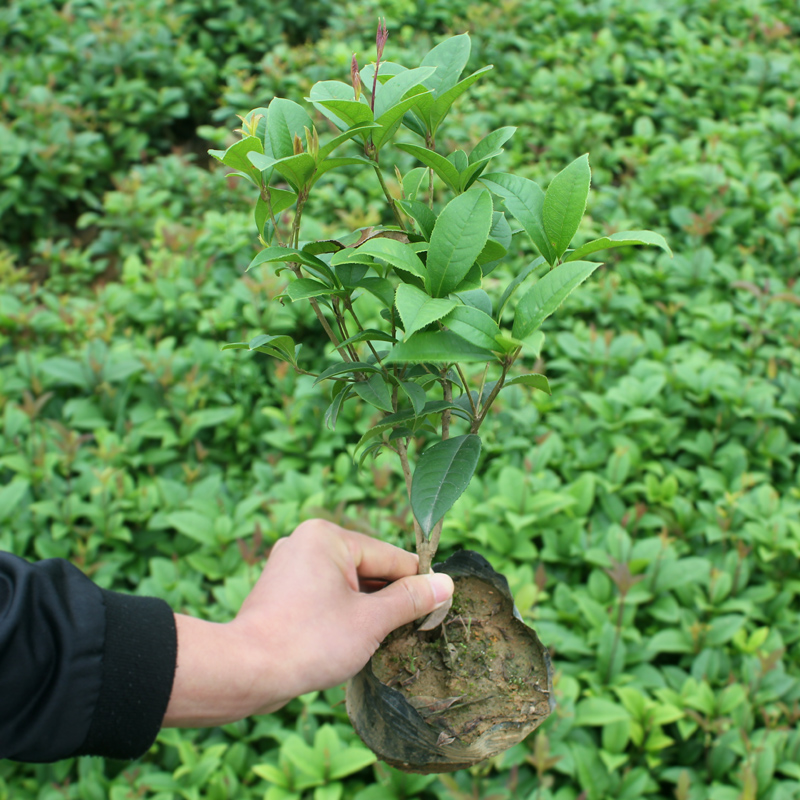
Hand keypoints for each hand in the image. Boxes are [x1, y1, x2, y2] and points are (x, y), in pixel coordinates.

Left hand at [162, 519, 453, 726]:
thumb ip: (410, 600)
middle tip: (410, 632)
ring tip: (381, 640)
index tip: (438, 610)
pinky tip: (352, 640)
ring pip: (347, 583)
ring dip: (367, 609)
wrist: (245, 671)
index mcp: (328, 536)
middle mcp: (307, 541)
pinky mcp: (281, 589)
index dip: (416, 585)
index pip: (390, 557)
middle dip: (388, 600)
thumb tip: (446, 584)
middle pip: (368, 568)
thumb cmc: (309, 642)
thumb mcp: (371, 621)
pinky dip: (343, 613)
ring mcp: (291, 565)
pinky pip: (326, 593)